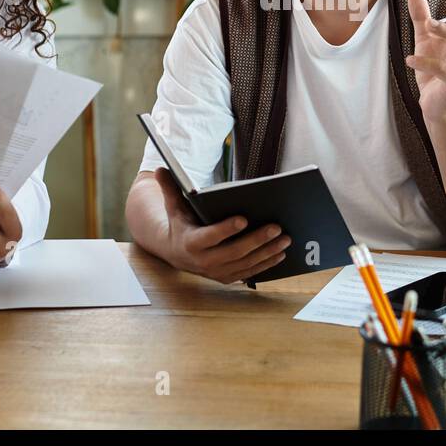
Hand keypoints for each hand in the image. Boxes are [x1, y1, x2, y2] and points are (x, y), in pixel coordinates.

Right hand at [156, 168, 289, 283]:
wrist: (176, 251)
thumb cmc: (181, 223)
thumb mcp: (174, 206)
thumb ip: (170, 187)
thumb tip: (160, 167)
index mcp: (191, 243)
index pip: (210, 237)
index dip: (226, 229)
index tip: (243, 218)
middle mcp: (203, 262)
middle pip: (234, 252)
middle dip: (257, 239)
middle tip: (277, 227)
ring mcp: (217, 272)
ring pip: (246, 264)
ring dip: (268, 252)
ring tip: (286, 238)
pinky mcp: (227, 278)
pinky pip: (250, 272)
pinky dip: (267, 263)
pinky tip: (281, 253)